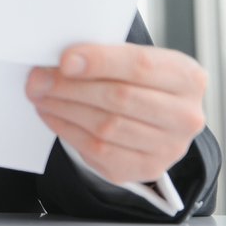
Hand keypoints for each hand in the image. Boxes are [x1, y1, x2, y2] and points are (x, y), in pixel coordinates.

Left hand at [26, 43, 207, 184]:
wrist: (156, 120)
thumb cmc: (139, 83)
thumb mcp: (133, 61)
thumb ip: (104, 57)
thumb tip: (59, 63)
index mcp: (187, 77)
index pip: (140, 65)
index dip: (99, 61)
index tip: (64, 60)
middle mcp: (185, 115)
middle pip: (119, 98)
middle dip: (71, 87)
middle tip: (38, 79)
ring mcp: (169, 147)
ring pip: (106, 126)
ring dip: (64, 108)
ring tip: (39, 94)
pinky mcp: (145, 168)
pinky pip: (99, 150)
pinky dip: (68, 130)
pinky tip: (51, 114)